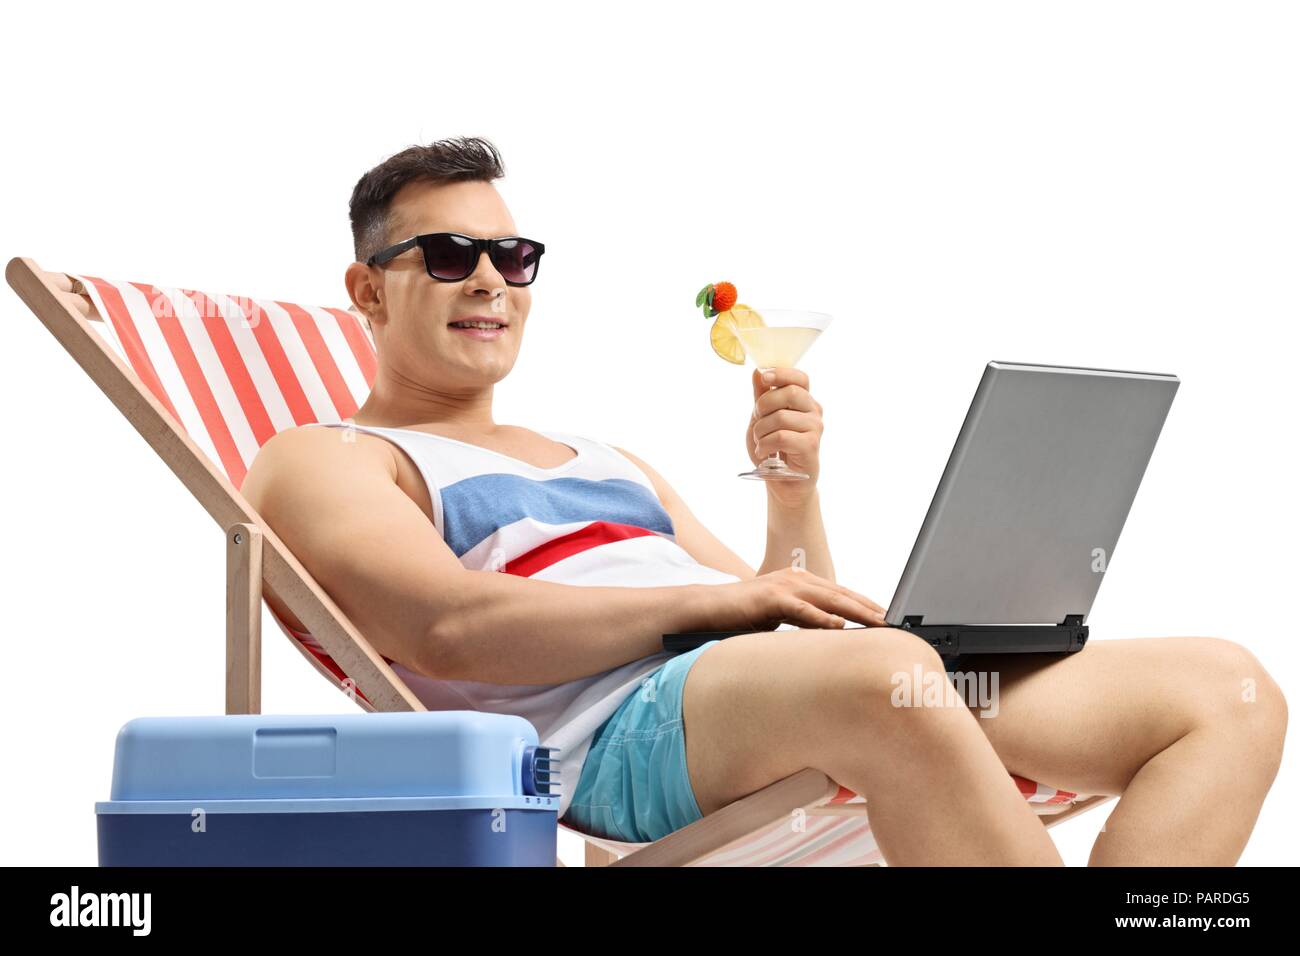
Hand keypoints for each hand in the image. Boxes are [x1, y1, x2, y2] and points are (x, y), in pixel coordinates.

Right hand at [701, 567, 886, 631]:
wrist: (708, 608)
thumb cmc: (745, 615)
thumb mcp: (784, 618)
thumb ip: (808, 620)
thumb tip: (836, 632)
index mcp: (802, 582)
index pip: (842, 595)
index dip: (867, 606)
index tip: (890, 619)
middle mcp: (797, 579)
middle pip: (842, 594)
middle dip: (870, 609)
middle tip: (895, 622)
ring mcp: (784, 585)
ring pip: (828, 599)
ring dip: (856, 612)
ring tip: (879, 623)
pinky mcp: (770, 597)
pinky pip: (801, 609)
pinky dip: (821, 617)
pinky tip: (839, 625)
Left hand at [747, 367, 823, 506]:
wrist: (784, 483)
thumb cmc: (774, 449)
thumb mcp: (762, 419)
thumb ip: (761, 396)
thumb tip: (758, 371)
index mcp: (804, 401)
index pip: (800, 378)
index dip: (781, 373)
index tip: (764, 376)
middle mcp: (814, 411)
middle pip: (790, 393)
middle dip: (764, 404)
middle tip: (757, 419)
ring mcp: (815, 428)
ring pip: (781, 417)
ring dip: (761, 430)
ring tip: (760, 441)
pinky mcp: (811, 446)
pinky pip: (781, 437)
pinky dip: (765, 444)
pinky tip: (763, 453)